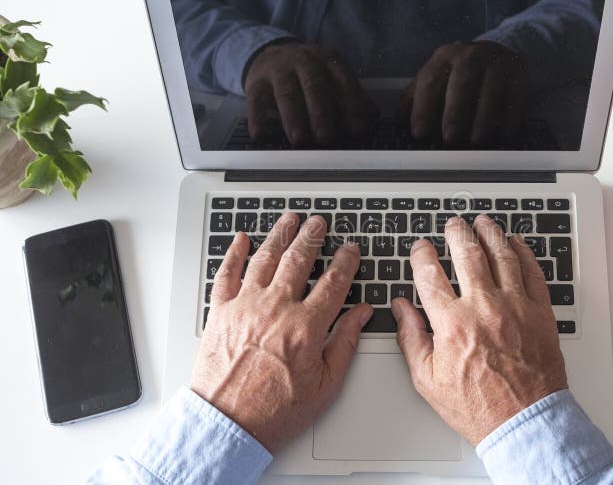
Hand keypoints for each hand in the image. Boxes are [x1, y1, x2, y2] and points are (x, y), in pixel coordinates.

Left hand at [191, 214, 372, 450]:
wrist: (227, 424)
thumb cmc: (274, 411)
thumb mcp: (325, 384)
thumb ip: (345, 342)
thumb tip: (361, 314)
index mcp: (306, 326)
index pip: (334, 281)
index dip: (346, 261)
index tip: (350, 250)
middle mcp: (276, 308)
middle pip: (299, 259)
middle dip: (313, 237)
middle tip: (319, 223)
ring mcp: (246, 306)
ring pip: (265, 258)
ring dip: (280, 234)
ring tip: (290, 219)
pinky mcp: (220, 312)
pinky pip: (227, 273)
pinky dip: (235, 253)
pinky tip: (242, 239)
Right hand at [244, 42, 377, 146]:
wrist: (271, 52)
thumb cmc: (309, 73)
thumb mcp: (331, 75)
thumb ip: (350, 95)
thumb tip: (371, 120)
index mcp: (329, 60)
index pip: (343, 81)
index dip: (352, 105)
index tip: (357, 130)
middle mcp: (304, 61)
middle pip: (315, 86)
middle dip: (322, 113)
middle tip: (327, 138)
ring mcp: (278, 70)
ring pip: (286, 93)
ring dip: (293, 118)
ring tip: (299, 140)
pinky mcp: (256, 81)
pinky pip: (255, 100)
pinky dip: (258, 118)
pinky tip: (261, 136)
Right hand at [391, 215, 566, 445]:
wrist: (524, 422)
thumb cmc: (478, 406)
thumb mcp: (428, 379)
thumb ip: (411, 338)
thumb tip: (401, 309)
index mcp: (452, 324)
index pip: (429, 275)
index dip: (421, 255)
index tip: (420, 248)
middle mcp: (484, 308)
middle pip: (467, 255)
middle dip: (457, 234)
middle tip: (453, 224)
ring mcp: (516, 307)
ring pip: (502, 256)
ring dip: (490, 234)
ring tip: (483, 222)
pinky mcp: (541, 313)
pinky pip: (533, 273)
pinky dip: (524, 253)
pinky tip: (517, 244)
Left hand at [398, 41, 526, 144]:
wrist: (497, 53)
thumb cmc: (459, 75)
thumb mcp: (436, 79)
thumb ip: (415, 99)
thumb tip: (399, 124)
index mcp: (444, 57)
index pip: (430, 81)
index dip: (423, 108)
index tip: (419, 133)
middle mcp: (470, 55)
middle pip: (462, 82)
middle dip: (455, 112)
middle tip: (450, 138)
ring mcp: (497, 62)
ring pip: (491, 90)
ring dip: (483, 118)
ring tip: (476, 140)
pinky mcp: (519, 72)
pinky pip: (515, 96)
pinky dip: (509, 117)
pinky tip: (502, 134)